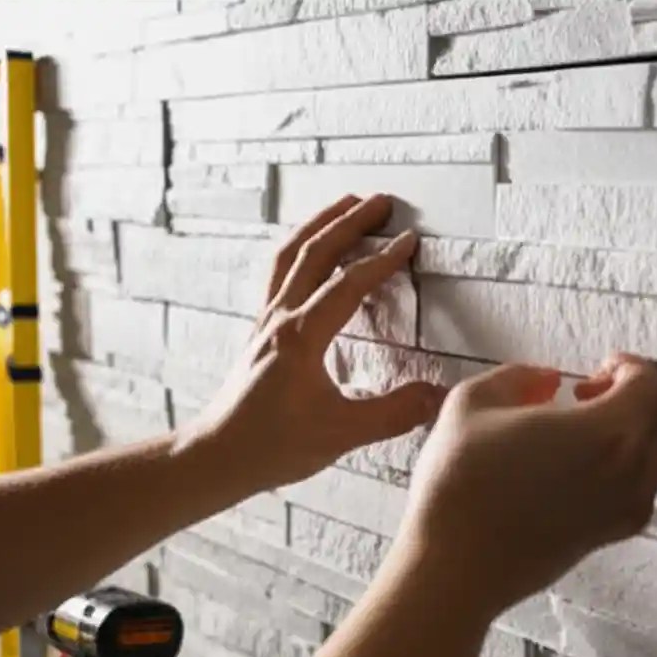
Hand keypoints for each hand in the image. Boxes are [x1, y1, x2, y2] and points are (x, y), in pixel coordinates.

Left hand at [177, 194, 445, 489]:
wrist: (218, 456)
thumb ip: (393, 413)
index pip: (347, 284)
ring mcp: (266, 321)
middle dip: (350, 221)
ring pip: (290, 255)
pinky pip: (279, 273)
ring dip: (320, 224)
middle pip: (314, 252)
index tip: (409, 242)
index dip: (381, 260)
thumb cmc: (272, 446)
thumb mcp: (341, 434)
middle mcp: (280, 319)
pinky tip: (312, 250)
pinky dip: (300, 249)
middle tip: (381, 200)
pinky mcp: (261, 331)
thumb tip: (437, 395)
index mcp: (301, 337)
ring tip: (346, 205)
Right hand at [396, 354, 656, 615]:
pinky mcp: (612, 535)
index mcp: (606, 431)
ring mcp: (625, 508)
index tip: (593, 371)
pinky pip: (640, 487)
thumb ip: (522, 377)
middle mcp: (630, 470)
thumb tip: (550, 382)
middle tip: (585, 395)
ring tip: (579, 431)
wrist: (454, 565)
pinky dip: (624, 465)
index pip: (648, 384)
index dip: (626, 367)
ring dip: (629, 431)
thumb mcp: (475, 401)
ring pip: (653, 453)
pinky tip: (579, 466)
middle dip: (630, 396)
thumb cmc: (460, 481)